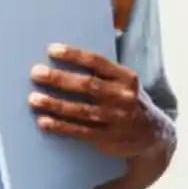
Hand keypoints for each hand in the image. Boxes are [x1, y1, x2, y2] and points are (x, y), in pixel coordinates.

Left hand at [28, 44, 168, 157]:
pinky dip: (61, 127)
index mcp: (126, 77)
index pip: (97, 62)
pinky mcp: (108, 138)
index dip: (74, 55)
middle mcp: (123, 97)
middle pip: (88, 85)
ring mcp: (116, 119)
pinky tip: (44, 122)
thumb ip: (102, 69)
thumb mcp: (124, 81)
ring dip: (55, 104)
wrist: (153, 134)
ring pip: (82, 110)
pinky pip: (81, 131)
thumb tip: (63, 54)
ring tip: (34, 99)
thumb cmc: (127, 98)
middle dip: (59, 79)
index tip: (51, 50)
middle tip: (36, 72)